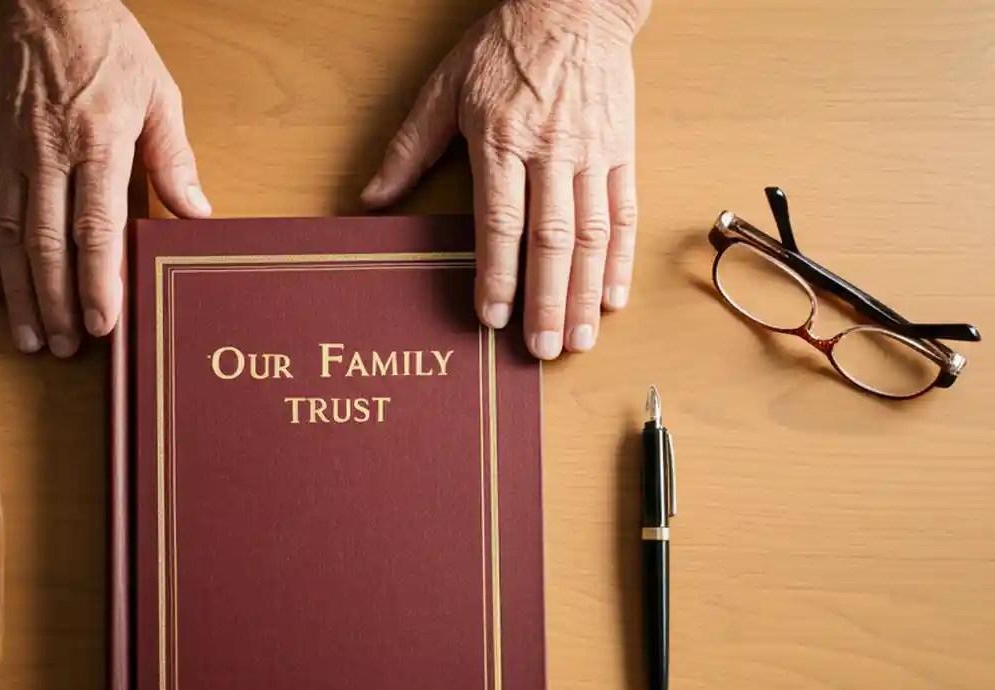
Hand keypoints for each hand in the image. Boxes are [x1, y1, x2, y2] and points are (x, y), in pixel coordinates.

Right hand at [0, 0, 210, 356]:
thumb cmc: (107, 46)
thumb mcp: (158, 95)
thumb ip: (174, 159)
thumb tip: (198, 215)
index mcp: (97, 142)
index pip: (94, 227)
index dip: (97, 281)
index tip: (104, 323)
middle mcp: (48, 153)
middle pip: (49, 244)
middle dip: (58, 303)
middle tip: (68, 348)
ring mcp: (10, 153)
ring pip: (11, 236)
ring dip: (20, 294)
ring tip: (31, 338)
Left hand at [362, 0, 648, 359]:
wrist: (575, 3)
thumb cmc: (505, 45)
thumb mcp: (444, 87)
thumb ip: (409, 147)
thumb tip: (372, 198)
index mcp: (503, 140)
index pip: (500, 221)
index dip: (497, 274)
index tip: (491, 317)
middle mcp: (551, 152)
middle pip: (551, 240)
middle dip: (546, 301)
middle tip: (540, 350)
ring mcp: (591, 154)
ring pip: (593, 236)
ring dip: (584, 293)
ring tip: (578, 340)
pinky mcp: (620, 152)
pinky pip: (623, 213)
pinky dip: (620, 260)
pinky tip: (612, 298)